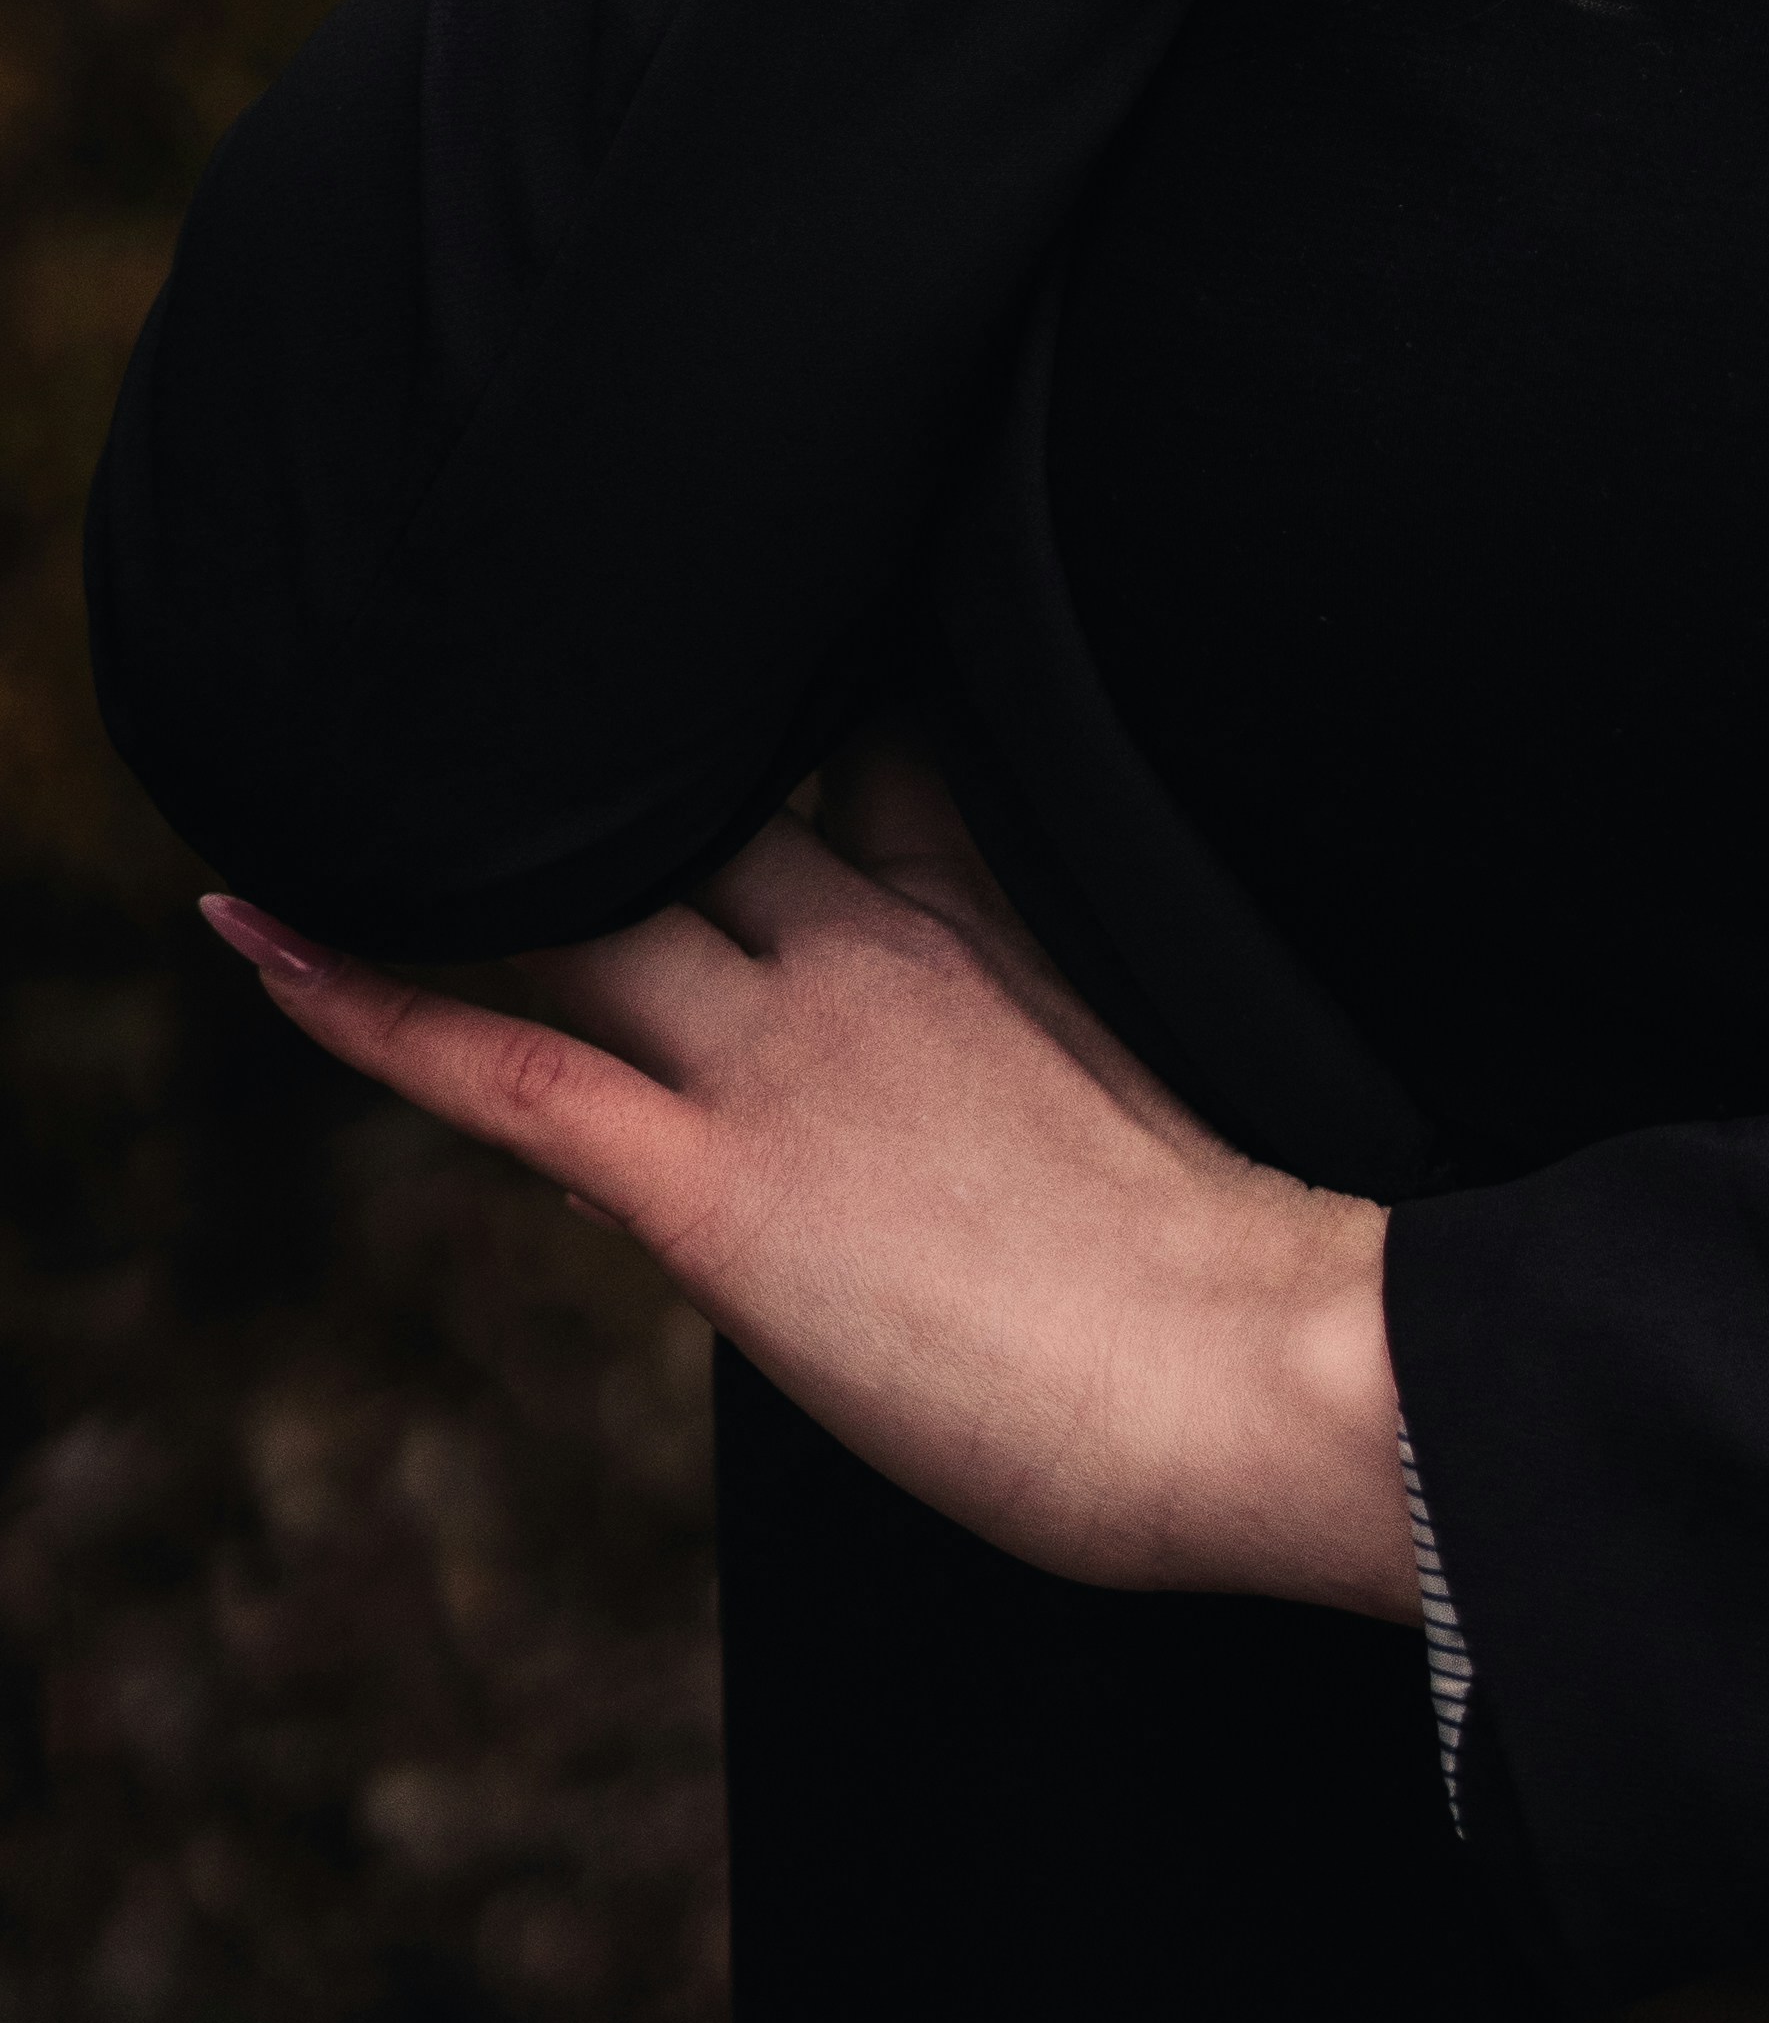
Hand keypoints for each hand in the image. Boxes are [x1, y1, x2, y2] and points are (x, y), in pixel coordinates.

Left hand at [200, 738, 1417, 1614]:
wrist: (1253, 1367)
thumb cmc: (1233, 1285)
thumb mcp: (1141, 1084)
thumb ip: (1040, 1026)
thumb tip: (1005, 1066)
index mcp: (978, 910)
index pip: (843, 742)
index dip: (753, 702)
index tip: (688, 656)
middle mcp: (865, 945)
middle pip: (683, 796)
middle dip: (586, 753)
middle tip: (471, 702)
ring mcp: (785, 1054)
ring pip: (577, 902)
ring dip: (451, 856)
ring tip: (329, 792)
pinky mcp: (715, 1186)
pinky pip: (500, 1067)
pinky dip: (362, 997)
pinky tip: (261, 937)